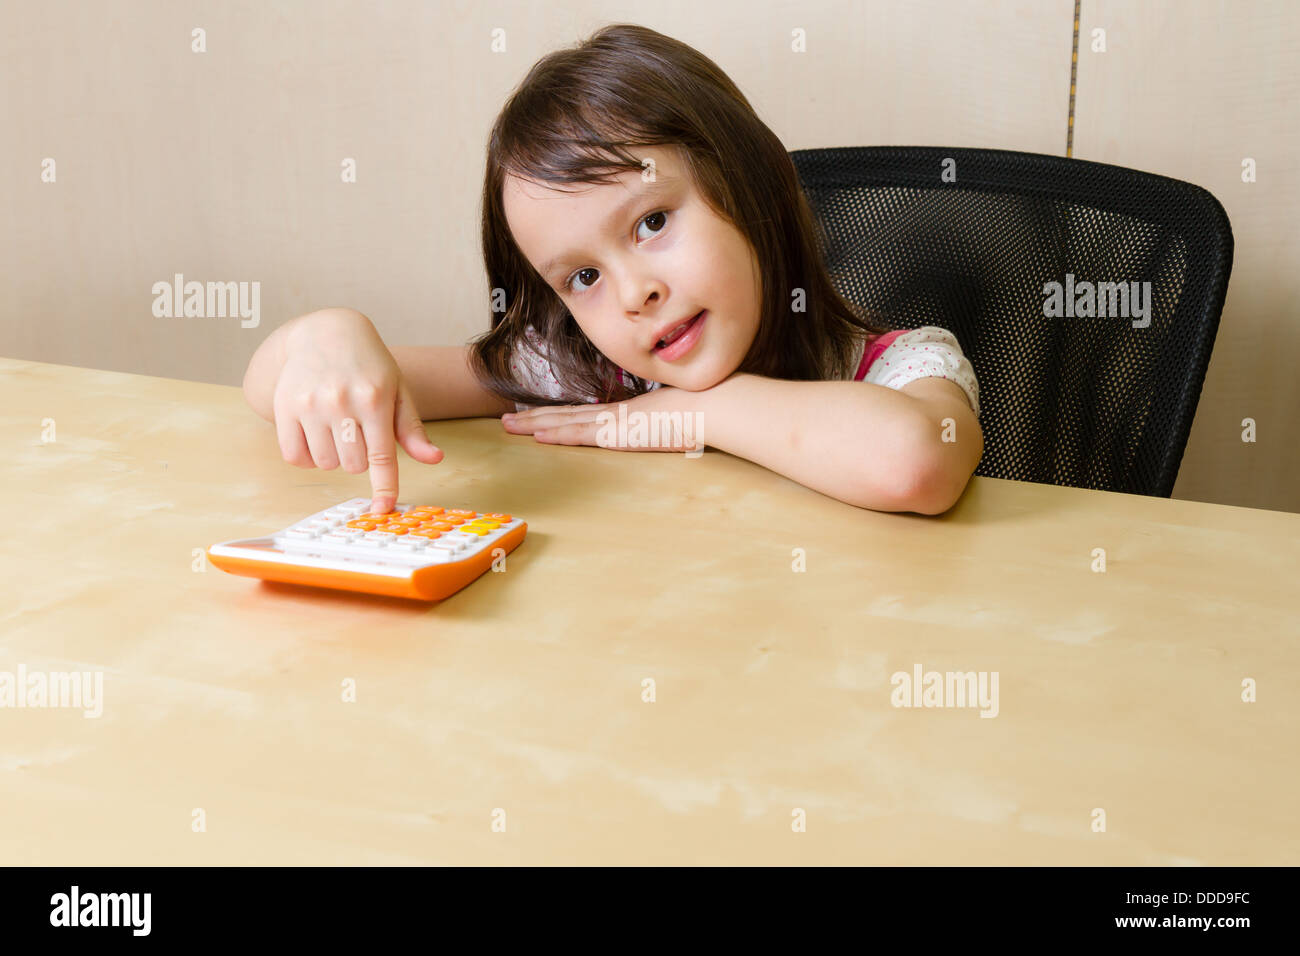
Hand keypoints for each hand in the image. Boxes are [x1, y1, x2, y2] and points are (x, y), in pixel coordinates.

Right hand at [271, 312, 442, 512]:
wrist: (325, 332)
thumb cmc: (369, 366)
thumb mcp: (397, 391)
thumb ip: (412, 429)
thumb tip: (435, 459)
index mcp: (374, 398)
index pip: (382, 455)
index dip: (384, 486)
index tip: (383, 508)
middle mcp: (340, 401)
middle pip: (352, 465)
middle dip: (359, 459)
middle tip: (359, 434)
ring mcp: (309, 404)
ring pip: (324, 463)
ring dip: (334, 457)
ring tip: (337, 431)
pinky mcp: (284, 406)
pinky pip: (294, 456)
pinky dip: (307, 456)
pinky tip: (315, 437)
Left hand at [501, 385, 705, 453]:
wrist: (713, 405)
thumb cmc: (704, 412)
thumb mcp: (679, 422)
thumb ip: (665, 426)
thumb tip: (669, 429)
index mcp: (629, 413)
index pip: (585, 413)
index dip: (558, 414)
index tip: (536, 415)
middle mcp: (616, 414)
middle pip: (566, 414)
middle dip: (534, 417)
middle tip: (505, 418)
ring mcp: (616, 422)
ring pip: (566, 421)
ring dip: (534, 424)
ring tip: (507, 425)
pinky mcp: (620, 432)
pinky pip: (582, 434)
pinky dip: (558, 433)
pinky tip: (538, 435)